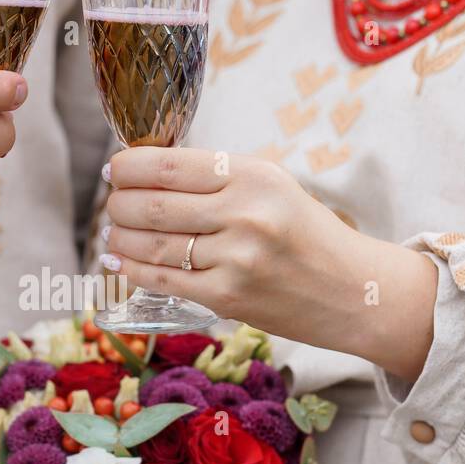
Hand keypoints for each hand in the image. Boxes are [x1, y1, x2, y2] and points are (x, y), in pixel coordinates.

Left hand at [100, 147, 437, 384]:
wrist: (353, 290)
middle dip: (118, 204)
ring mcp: (234, 259)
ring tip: (112, 233)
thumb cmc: (306, 234)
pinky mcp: (228, 298)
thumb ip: (216, 178)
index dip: (126, 168)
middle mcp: (243, 214)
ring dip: (119, 238)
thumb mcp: (271, 186)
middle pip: (151, 205)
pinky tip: (119, 262)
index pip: (167, 165)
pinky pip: (164, 280)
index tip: (113, 171)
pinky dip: (133, 270)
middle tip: (111, 204)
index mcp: (252, 176)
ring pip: (151, 244)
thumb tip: (146, 171)